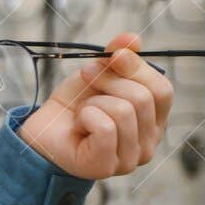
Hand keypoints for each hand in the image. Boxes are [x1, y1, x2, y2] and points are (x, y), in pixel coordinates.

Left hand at [16, 31, 174, 179]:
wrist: (42, 131)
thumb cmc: (74, 105)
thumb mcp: (97, 74)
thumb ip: (117, 57)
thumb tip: (132, 38)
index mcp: (154, 119)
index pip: (163, 90)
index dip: (137, 67)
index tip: (111, 56)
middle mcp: (149, 142)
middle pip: (143, 98)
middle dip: (108, 80)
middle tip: (86, 80)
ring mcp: (131, 159)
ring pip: (123, 111)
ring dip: (93, 102)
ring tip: (83, 111)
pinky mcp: (108, 165)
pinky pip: (106, 127)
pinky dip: (85, 117)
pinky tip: (78, 124)